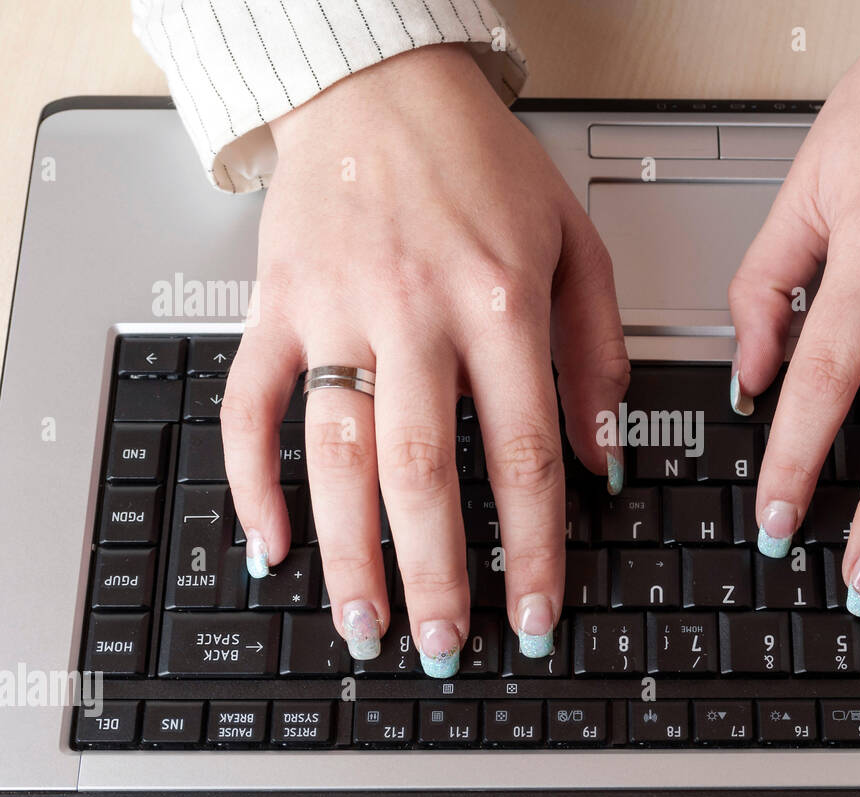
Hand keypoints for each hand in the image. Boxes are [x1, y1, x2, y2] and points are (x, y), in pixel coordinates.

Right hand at [222, 45, 627, 671]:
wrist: (380, 86)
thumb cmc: (482, 162)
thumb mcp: (576, 243)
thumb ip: (599, 351)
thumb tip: (605, 456)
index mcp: (501, 301)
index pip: (525, 452)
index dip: (534, 546)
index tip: (537, 610)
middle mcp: (416, 314)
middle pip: (424, 470)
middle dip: (437, 573)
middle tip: (449, 644)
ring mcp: (336, 313)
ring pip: (337, 452)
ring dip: (350, 549)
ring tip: (367, 623)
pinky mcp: (276, 306)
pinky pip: (251, 403)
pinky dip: (255, 478)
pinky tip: (273, 541)